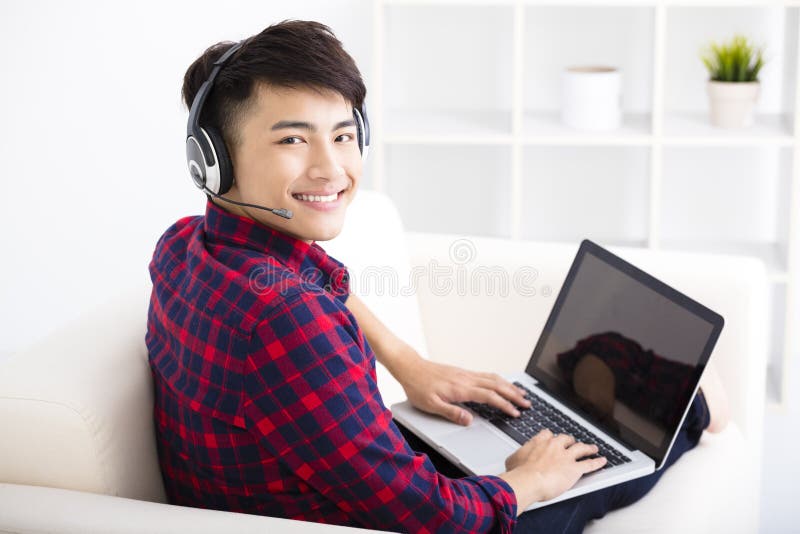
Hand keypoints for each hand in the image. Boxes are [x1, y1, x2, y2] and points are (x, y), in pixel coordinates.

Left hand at [393, 357, 530, 424]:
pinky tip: (503, 384)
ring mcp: (466, 374)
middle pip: (497, 385)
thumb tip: (469, 420)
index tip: (515, 412)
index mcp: (461, 389)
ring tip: (521, 393)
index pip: (489, 397)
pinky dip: (499, 380)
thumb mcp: (430, 405)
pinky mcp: (463, 372)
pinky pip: (486, 375)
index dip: (505, 405)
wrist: (410, 367)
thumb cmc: (418, 387)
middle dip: (514, 395)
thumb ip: (451, 413)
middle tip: (527, 404)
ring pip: (494, 378)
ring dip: (509, 386)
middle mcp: (466, 379)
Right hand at [502, 429, 606, 505]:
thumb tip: (514, 460)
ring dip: (588, 448)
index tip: (552, 438)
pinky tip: (602, 461)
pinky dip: (597, 462)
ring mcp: (566, 456)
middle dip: (570, 441)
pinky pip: (589, 464)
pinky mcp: (575, 469)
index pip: (547, 434)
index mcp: (538, 442)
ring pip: (581, 448)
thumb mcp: (512, 460)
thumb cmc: (518, 473)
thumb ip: (517, 456)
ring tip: (593, 448)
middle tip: (573, 443)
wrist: (528, 480)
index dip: (551, 437)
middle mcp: (554, 446)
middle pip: (566, 438)